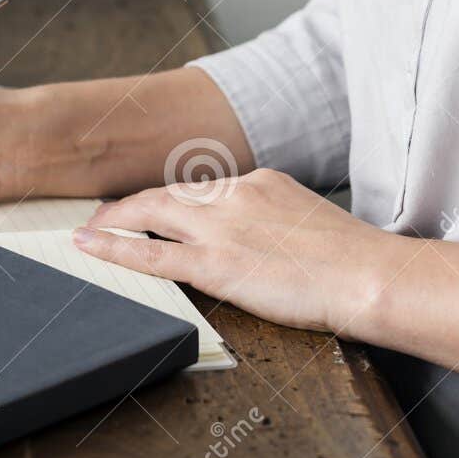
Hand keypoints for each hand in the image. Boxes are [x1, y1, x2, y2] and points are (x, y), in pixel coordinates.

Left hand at [72, 167, 392, 335]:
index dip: (170, 198)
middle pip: (169, 193)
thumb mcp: (308, 219)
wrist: (368, 275)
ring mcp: (222, 227)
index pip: (202, 188)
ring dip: (116, 220)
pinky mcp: (217, 264)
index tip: (151, 205)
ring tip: (90, 228)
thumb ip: (276, 218)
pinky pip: (153, 255)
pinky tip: (91, 246)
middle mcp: (235, 195)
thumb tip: (261, 235)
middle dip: (132, 204)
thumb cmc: (352, 259)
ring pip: (153, 214)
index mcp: (260, 182)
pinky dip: (115, 248)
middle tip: (104, 213)